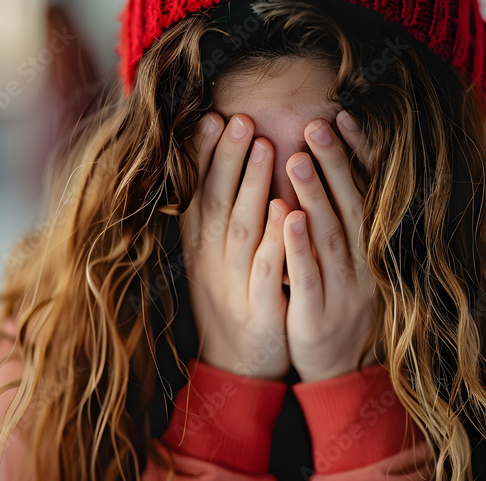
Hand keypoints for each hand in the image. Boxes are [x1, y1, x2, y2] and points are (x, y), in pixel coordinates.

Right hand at [179, 112, 290, 380]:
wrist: (237, 368)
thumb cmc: (234, 301)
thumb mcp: (216, 258)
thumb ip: (220, 215)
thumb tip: (223, 162)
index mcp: (202, 247)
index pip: (198, 193)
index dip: (204, 156)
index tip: (212, 116)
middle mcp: (212, 262)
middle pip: (217, 202)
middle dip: (227, 158)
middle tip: (239, 119)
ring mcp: (234, 286)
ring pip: (241, 229)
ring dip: (251, 187)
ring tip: (264, 146)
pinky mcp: (259, 311)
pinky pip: (266, 272)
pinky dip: (275, 241)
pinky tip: (287, 212)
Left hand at [283, 110, 378, 382]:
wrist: (341, 371)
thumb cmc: (337, 303)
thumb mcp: (344, 261)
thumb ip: (337, 219)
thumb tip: (323, 167)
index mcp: (365, 246)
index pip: (365, 192)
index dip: (355, 156)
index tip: (342, 116)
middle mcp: (361, 262)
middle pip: (350, 204)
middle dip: (334, 164)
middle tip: (315, 125)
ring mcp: (343, 289)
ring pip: (330, 235)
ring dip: (316, 196)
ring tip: (297, 160)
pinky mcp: (318, 314)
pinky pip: (310, 276)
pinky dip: (300, 247)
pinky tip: (289, 219)